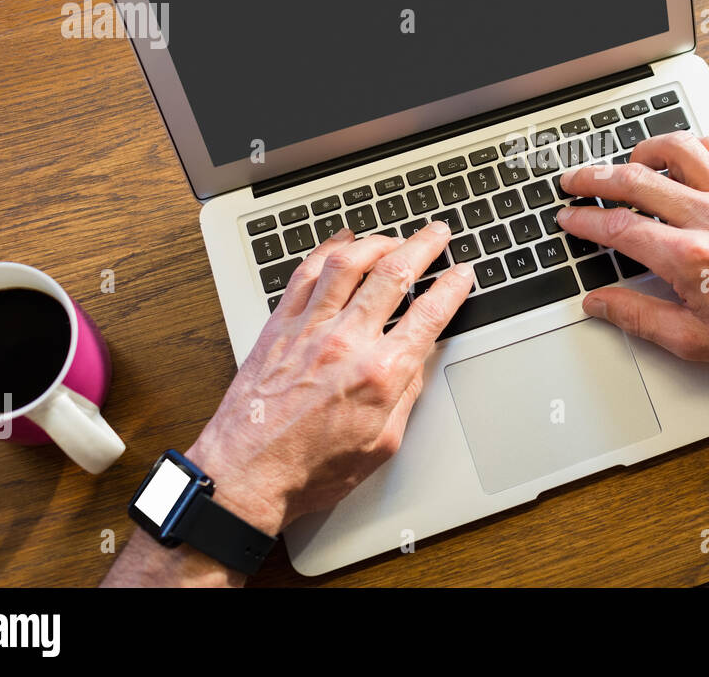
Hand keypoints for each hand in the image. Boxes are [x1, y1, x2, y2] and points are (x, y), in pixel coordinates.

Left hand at [185, 221, 473, 535]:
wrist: (246, 474)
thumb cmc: (309, 469)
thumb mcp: (382, 444)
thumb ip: (405, 396)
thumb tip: (416, 363)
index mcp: (380, 374)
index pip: (429, 314)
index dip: (452, 287)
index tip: (462, 274)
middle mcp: (345, 342)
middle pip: (394, 273)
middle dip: (424, 246)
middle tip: (437, 233)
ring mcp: (309, 328)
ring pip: (348, 262)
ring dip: (378, 241)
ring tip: (394, 237)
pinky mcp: (279, 326)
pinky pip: (305, 273)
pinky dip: (326, 249)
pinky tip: (340, 240)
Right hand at [556, 132, 708, 372]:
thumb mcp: (692, 340)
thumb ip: (637, 317)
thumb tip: (599, 304)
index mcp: (688, 257)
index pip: (619, 228)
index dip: (585, 220)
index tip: (570, 218)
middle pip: (636, 181)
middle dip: (595, 178)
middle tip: (575, 180)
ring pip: (677, 150)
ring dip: (643, 150)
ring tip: (627, 162)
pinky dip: (693, 146)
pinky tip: (681, 157)